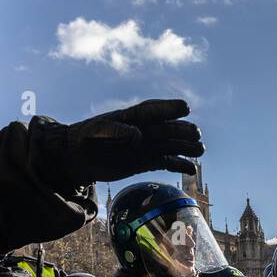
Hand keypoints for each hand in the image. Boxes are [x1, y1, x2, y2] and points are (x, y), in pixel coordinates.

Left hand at [62, 99, 204, 185]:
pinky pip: (166, 162)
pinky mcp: (145, 161)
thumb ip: (115, 131)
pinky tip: (191, 169)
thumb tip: (138, 136)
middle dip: (182, 131)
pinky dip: (178, 164)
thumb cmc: (83, 139)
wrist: (76, 158)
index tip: (185, 108)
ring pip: (171, 145)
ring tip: (200, 150)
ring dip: (186, 147)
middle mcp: (142, 130)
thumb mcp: (95, 132)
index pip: (153, 110)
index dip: (168, 108)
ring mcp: (145, 146)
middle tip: (196, 134)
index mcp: (130, 117)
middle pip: (167, 129)